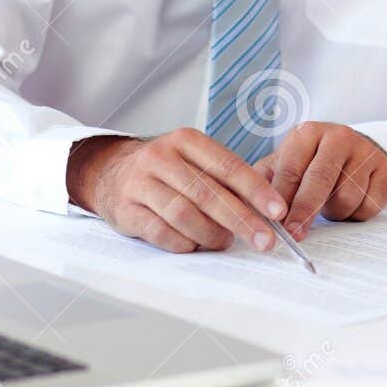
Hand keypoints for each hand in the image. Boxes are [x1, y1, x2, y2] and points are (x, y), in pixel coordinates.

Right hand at [65, 130, 286, 253]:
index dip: (256, 190)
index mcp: (186, 140)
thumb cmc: (165, 169)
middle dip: (241, 220)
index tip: (277, 211)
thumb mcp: (192, 159)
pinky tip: (195, 246)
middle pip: (208, 193)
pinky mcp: (126, 209)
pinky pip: (160, 231)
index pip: (227, 166)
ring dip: (211, 234)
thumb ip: (224, 178)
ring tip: (225, 242)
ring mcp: (140, 183)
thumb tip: (265, 208)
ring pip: (183, 214)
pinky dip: (183, 243)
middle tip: (264, 239)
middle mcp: (161, 157)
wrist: (109, 172)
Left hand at [257, 121, 386, 238]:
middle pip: (319, 181)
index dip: (282, 199)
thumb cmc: (313, 162)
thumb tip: (244, 206)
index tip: (274, 223)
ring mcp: (365, 153)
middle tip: (295, 234)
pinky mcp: (385, 171)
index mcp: (308, 133)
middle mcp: (338, 137)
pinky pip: (368, 206)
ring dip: (334, 212)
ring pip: (346, 197)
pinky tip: (350, 203)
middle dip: (304, 212)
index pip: (291, 169)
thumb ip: (265, 181)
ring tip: (329, 205)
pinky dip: (356, 214)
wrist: (358, 151)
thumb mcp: (287, 162)